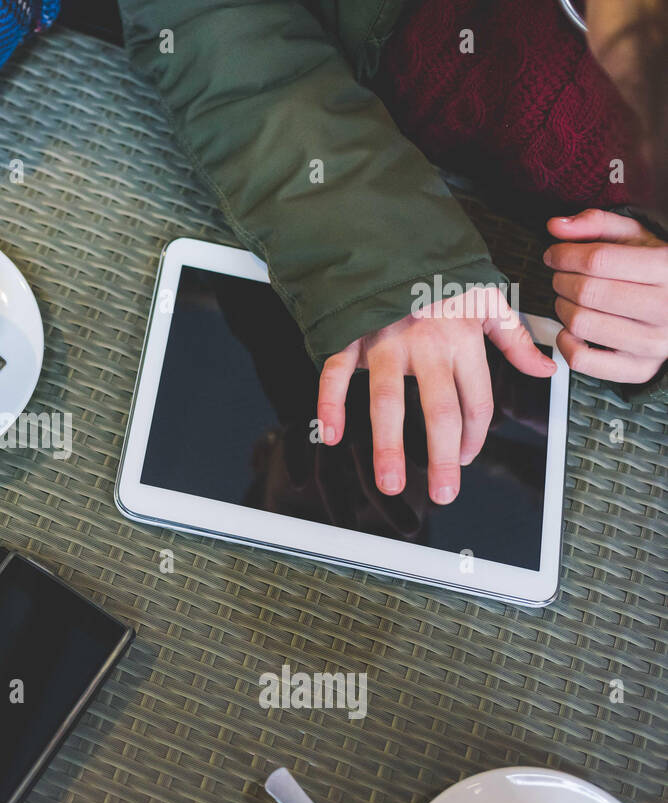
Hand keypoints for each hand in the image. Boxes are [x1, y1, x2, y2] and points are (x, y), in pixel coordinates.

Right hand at [316, 288, 555, 504]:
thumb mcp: (488, 298)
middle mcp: (427, 345)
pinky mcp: (351, 336)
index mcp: (463, 339)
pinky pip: (336, 373)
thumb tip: (546, 368)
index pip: (477, 402)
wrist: (392, 236)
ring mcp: (385, 342)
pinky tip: (331, 434)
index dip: (476, 438)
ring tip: (392, 482)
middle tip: (445, 492)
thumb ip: (514, 337)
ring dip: (389, 446)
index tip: (467, 460)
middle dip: (443, 457)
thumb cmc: (439, 273)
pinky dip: (329, 403)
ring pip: (388, 401)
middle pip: (439, 411)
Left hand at [545, 209, 667, 381]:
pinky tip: (570, 328)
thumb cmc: (653, 270)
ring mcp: (654, 342)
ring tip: (567, 299)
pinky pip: (583, 360)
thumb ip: (597, 224)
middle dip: (561, 280)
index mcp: (666, 268)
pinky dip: (565, 342)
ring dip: (561, 308)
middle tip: (560, 277)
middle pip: (587, 292)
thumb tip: (555, 225)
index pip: (598, 260)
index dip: (564, 255)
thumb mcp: (636, 237)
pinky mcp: (639, 369)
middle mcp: (665, 307)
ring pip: (581, 323)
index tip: (553, 254)